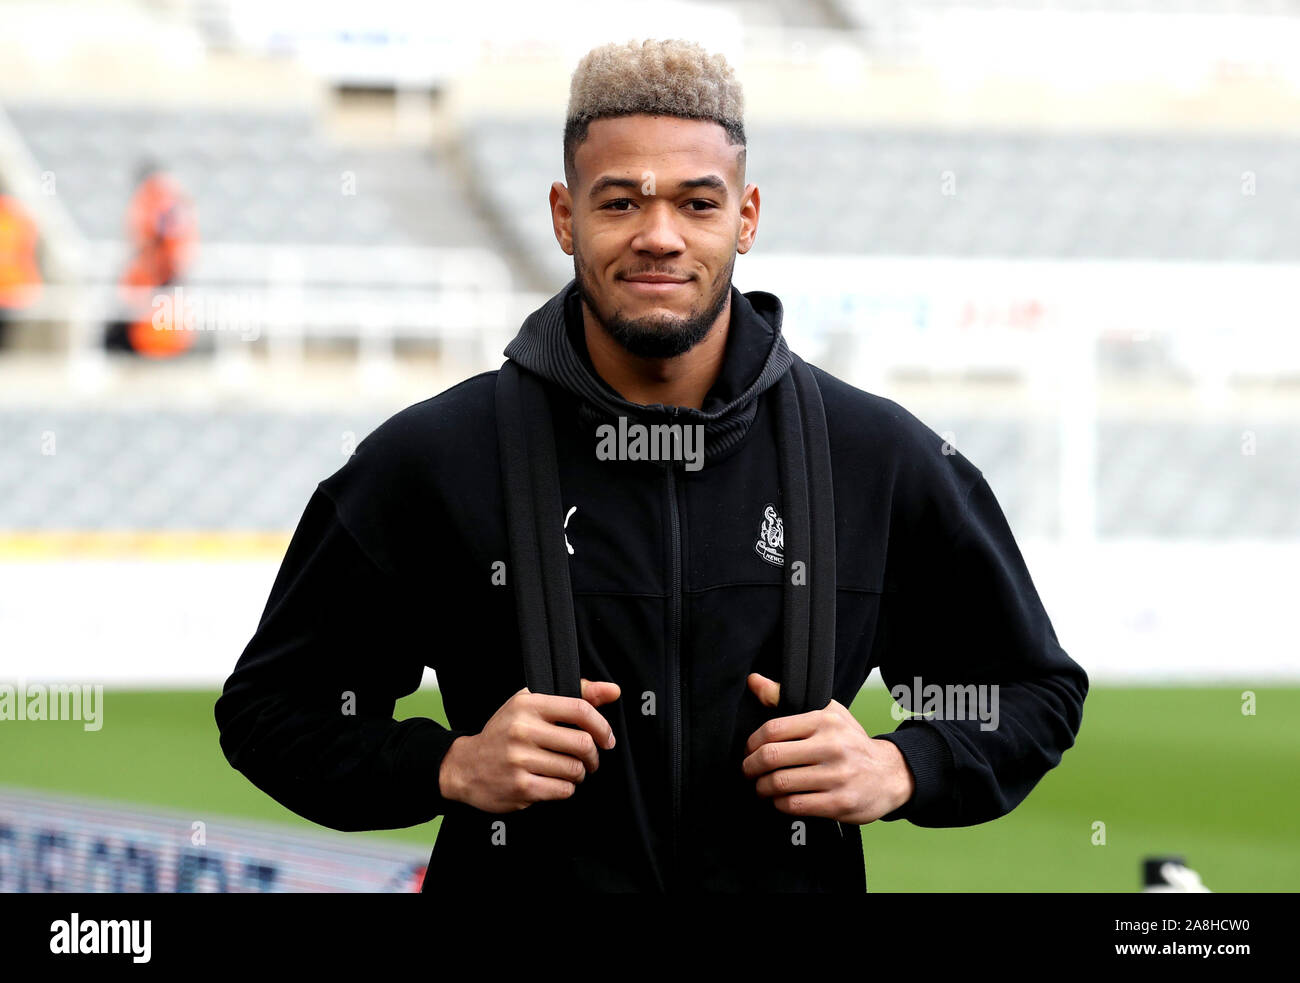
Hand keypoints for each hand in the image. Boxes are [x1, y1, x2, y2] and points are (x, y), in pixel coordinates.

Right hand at [439, 677, 619, 812]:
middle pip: (583, 744)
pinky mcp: (521, 786)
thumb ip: (575, 694)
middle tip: (589, 760)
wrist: (464, 766)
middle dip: (593, 756)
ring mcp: (520, 759)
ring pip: (574, 769)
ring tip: (568, 771)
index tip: (607, 738)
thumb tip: (613, 691)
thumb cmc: (506, 732)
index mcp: (528, 704)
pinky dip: (566, 789)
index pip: (580, 709)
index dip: (602, 726)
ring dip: (579, 774)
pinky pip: (563, 790)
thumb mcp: (532, 704)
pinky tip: (554, 783)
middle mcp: (523, 729)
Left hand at [741, 672, 914, 824]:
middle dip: (751, 767)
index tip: (749, 750)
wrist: (890, 774)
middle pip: (771, 757)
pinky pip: (794, 805)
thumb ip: (786, 697)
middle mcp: (832, 746)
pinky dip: (779, 804)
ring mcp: (837, 776)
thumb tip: (754, 681)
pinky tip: (781, 799)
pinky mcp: (839, 803)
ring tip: (762, 786)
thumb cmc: (850, 742)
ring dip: (762, 788)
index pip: (773, 729)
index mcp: (825, 720)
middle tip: (749, 771)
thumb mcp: (827, 712)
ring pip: (779, 783)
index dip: (752, 742)